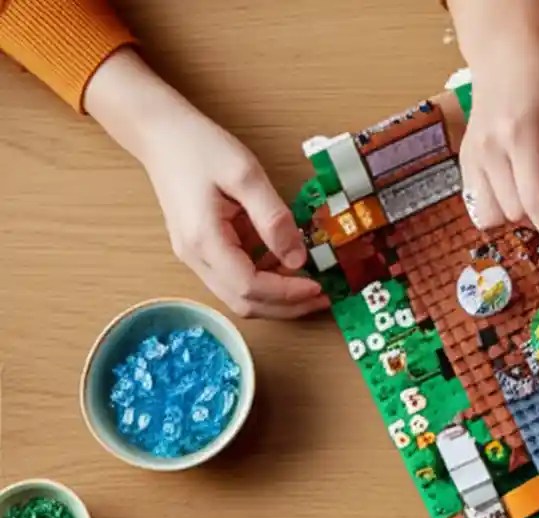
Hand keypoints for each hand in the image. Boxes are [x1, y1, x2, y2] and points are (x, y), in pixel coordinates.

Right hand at [85, 50, 325, 318]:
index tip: (319, 288)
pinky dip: (263, 279)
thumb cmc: (200, 147)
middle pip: (244, 302)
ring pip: (238, 295)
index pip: (250, 286)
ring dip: (276, 297)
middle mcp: (196, 257)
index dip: (287, 293)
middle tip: (323, 297)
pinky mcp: (200, 250)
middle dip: (286, 306)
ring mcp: (195, 256)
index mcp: (205, 240)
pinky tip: (284, 263)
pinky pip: (234, 277)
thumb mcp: (246, 174)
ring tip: (310, 283)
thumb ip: (273, 217)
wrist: (160, 134)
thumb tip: (298, 258)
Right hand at [458, 17, 538, 264]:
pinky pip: (479, 203)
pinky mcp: (464, 160)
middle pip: (516, 214)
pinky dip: (502, 209)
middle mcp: (490, 149)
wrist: (510, 51)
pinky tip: (522, 191)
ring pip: (492, 216)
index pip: (537, 202)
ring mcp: (472, 155)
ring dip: (522, 219)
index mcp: (522, 135)